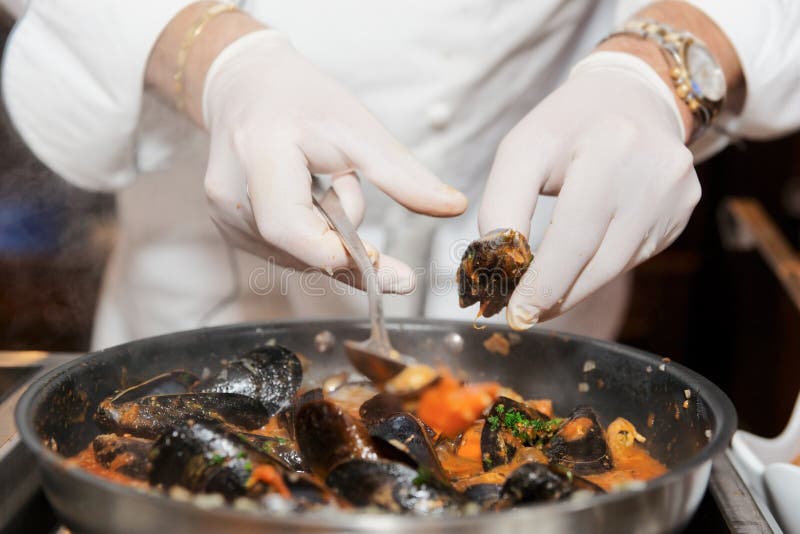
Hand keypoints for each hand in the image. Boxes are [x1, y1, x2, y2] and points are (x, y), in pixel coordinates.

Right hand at [202, 30, 466, 292]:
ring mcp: (223, 216)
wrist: (247, 88)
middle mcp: (230, 195)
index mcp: (259, 155)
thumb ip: (403, 176)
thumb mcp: (359, 129)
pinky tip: (307, 197)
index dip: (335, 252)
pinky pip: (284, 252)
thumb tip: (456, 207)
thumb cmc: (303, 100)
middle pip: (298, 249)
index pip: (289, 226)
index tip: (382, 263)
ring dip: (327, 234)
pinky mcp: (228, 228)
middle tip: (351, 186)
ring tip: (323, 181)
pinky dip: (309, 236)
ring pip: (295, 257)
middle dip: (342, 237)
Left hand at [478, 52, 700, 328]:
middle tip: (523, 314)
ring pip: (617, 266)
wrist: (630, 96)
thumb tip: (495, 265)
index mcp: (610, 147)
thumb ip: (502, 206)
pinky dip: (600, 269)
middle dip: (555, 294)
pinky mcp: (684, 208)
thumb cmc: (564, 128)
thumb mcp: (521, 152)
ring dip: (576, 289)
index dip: (543, 283)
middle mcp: (654, 171)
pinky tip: (578, 267)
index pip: (573, 236)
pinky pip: (635, 256)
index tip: (515, 313)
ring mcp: (677, 193)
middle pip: (598, 259)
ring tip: (543, 298)